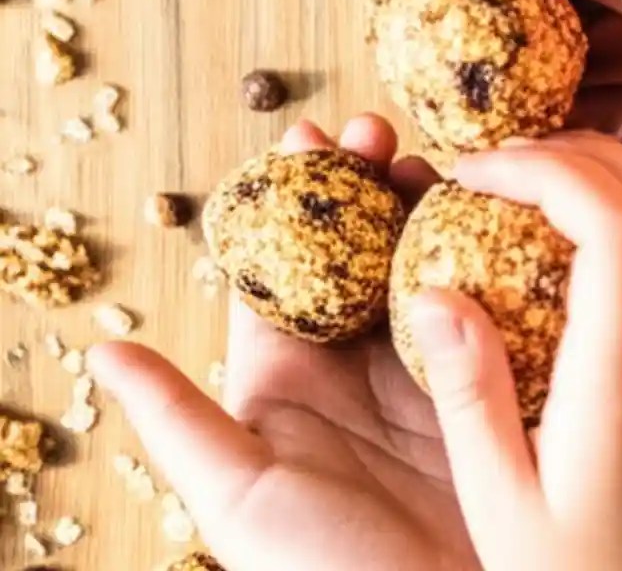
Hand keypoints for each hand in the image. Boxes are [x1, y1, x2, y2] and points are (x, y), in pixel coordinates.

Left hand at [90, 116, 479, 570]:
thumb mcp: (241, 500)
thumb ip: (183, 422)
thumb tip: (105, 349)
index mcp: (292, 384)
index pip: (289, 271)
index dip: (297, 200)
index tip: (311, 135)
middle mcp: (360, 373)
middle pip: (363, 257)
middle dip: (372, 189)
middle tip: (387, 133)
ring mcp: (428, 378)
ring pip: (427, 274)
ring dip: (434, 214)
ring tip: (443, 161)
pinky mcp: (487, 392)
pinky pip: (487, 317)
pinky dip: (495, 266)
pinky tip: (505, 223)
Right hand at [403, 132, 621, 570]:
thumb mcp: (504, 505)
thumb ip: (468, 396)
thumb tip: (431, 292)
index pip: (613, 225)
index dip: (544, 169)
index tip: (472, 170)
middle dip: (576, 151)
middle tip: (495, 163)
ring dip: (607, 178)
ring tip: (525, 187)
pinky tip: (565, 246)